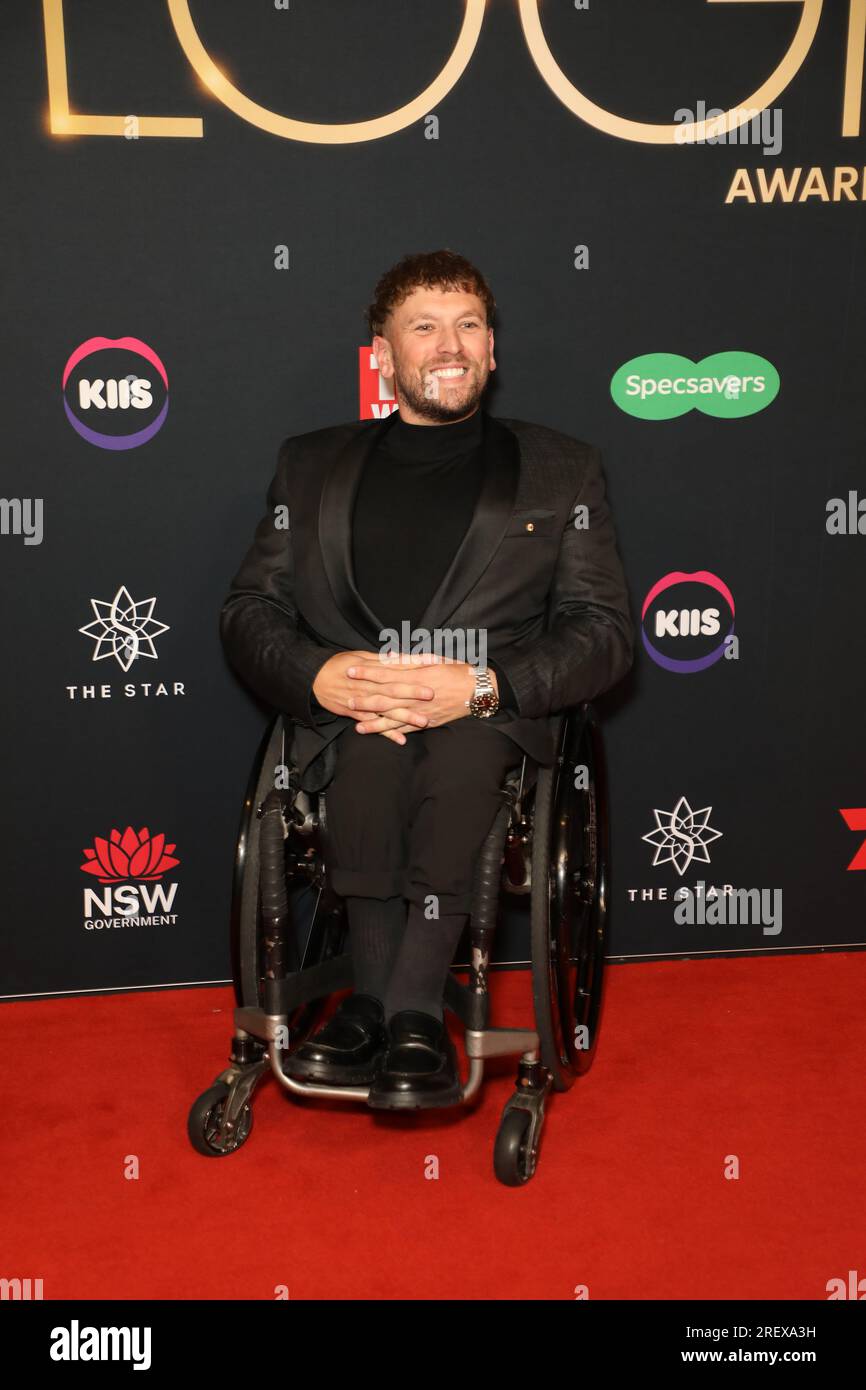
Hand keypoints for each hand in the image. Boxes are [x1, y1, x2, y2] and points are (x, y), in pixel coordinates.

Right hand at [312, 650, 436, 744]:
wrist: (314, 679)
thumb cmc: (338, 665)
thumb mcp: (359, 656)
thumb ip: (381, 659)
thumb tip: (399, 656)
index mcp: (372, 669)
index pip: (398, 665)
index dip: (416, 663)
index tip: (434, 663)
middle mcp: (369, 685)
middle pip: (394, 688)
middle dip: (413, 692)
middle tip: (432, 694)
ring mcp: (363, 701)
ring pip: (387, 710)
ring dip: (405, 716)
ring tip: (423, 721)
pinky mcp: (356, 715)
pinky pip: (374, 725)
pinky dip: (387, 733)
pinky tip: (402, 739)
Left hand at [346, 653, 498, 740]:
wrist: (479, 691)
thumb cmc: (458, 671)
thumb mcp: (436, 659)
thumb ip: (412, 659)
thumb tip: (390, 656)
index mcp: (418, 674)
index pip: (386, 673)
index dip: (367, 672)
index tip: (351, 670)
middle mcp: (417, 694)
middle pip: (385, 697)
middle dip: (365, 698)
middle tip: (346, 697)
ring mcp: (422, 710)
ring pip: (393, 716)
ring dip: (373, 720)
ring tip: (356, 722)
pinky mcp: (427, 722)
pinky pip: (406, 728)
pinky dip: (391, 732)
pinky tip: (379, 734)